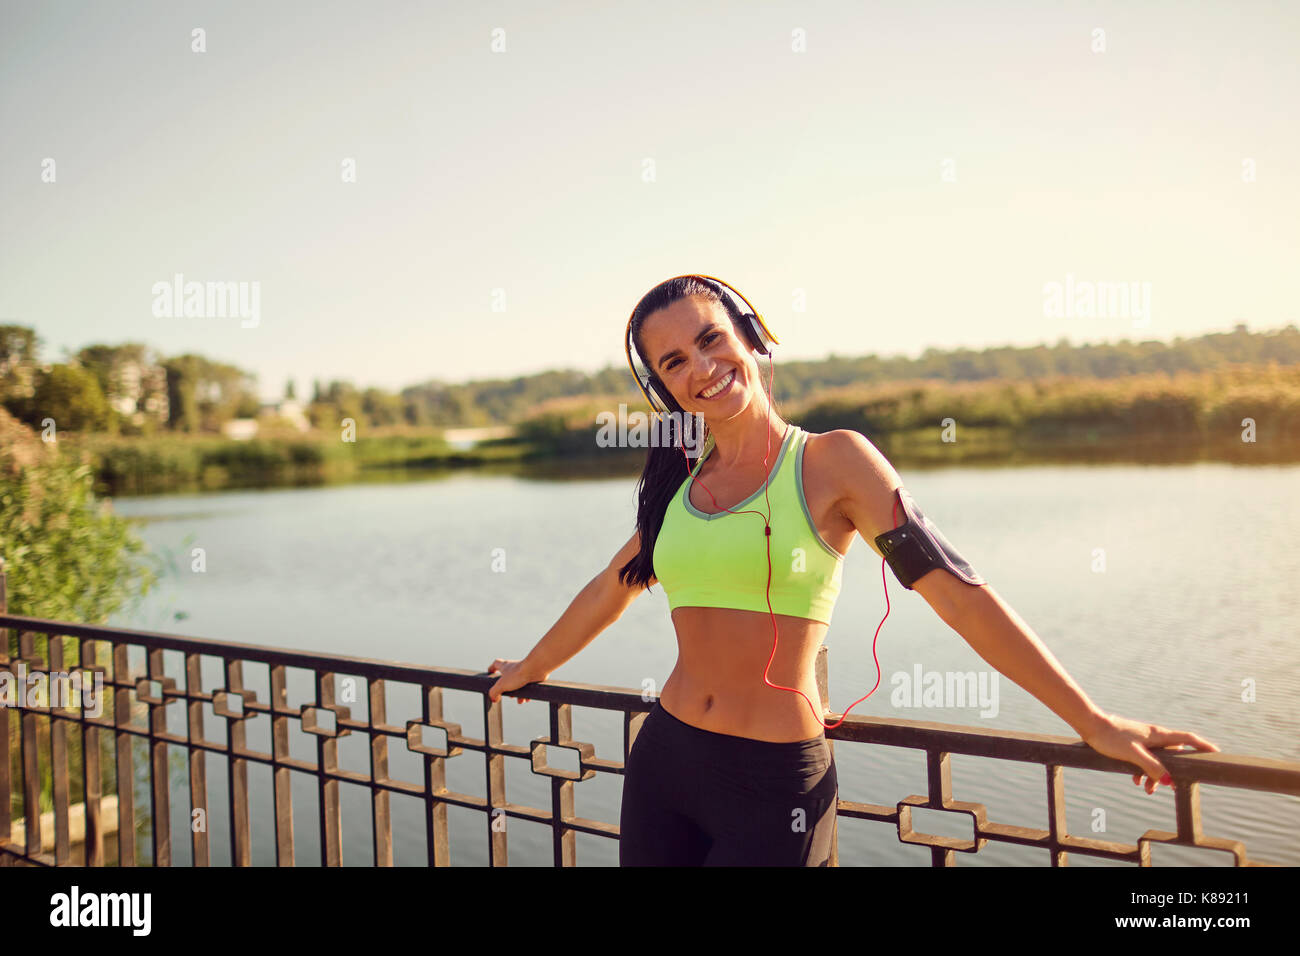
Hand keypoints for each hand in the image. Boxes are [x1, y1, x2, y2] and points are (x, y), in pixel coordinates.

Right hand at [486, 658, 546, 704]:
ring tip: (520, 701)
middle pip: (508, 677)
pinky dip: (527, 693)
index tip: (491, 672)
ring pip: (519, 684)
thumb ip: (494, 692)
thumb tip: (494, 698)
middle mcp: (514, 668)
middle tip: (508, 695)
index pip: (496, 664)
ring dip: (519, 694)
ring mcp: (524, 671)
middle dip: (508, 688)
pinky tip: (527, 699)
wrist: (536, 669)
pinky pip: (528, 686)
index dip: (492, 668)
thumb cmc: (518, 674)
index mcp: (505, 667)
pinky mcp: (532, 675)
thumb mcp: (501, 685)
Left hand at [1081, 712, 1219, 793]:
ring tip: (1147, 789)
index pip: (1187, 738)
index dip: (1202, 745)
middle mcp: (1153, 735)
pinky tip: (1135, 780)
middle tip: (1173, 788)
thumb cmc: (1111, 737)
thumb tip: (1169, 780)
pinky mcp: (1132, 743)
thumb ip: (1151, 767)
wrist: (1090, 725)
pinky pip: (1144, 759)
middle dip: (1173, 771)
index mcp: (1158, 735)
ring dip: (1155, 775)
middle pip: (1172, 754)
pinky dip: (1143, 771)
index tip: (1217, 752)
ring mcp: (1143, 739)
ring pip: (1157, 759)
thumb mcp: (1133, 754)